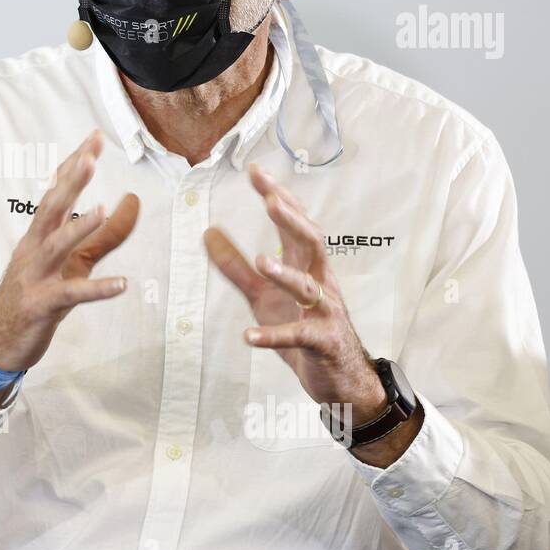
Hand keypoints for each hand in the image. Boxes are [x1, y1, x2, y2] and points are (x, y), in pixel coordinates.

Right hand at [0, 129, 138, 410]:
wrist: (0, 340)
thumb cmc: (38, 295)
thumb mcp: (74, 261)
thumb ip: (104, 234)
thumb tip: (133, 201)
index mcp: (40, 234)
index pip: (56, 191)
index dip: (73, 165)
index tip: (93, 137)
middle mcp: (34, 248)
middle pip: (52, 208)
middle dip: (70, 182)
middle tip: (89, 156)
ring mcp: (35, 276)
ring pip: (56, 246)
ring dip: (77, 227)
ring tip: (100, 209)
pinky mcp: (41, 305)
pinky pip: (70, 295)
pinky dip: (96, 289)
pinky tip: (122, 285)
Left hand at [203, 161, 386, 425]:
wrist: (341, 378)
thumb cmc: (304, 328)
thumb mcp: (262, 295)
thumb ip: (235, 266)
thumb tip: (207, 232)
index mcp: (305, 265)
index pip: (294, 223)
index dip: (278, 196)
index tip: (256, 171)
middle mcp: (319, 282)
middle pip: (311, 243)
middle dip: (291, 220)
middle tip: (270, 200)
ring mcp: (324, 312)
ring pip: (309, 287)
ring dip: (286, 274)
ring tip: (262, 261)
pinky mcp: (322, 343)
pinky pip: (299, 337)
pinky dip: (273, 336)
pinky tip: (249, 335)